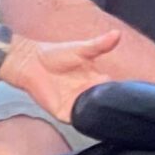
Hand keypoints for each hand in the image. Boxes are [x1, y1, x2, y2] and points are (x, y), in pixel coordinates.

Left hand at [3, 29, 121, 120]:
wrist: (31, 62)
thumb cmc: (55, 54)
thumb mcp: (82, 48)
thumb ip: (100, 44)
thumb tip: (118, 33)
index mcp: (96, 80)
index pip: (113, 89)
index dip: (119, 90)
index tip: (123, 87)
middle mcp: (88, 94)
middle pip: (105, 103)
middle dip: (109, 102)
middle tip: (112, 95)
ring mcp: (77, 105)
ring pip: (93, 113)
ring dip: (98, 111)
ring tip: (100, 103)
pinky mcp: (64, 113)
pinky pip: (78, 120)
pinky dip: (84, 118)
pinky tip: (86, 111)